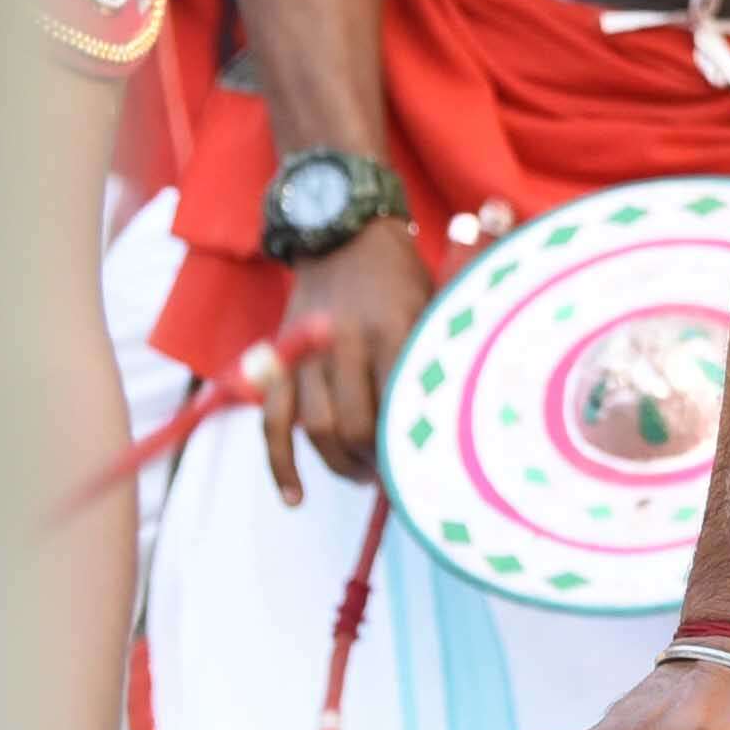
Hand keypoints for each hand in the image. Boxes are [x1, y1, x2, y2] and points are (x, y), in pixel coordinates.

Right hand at [263, 221, 430, 503]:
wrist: (342, 232)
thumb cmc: (403, 275)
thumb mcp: (433, 302)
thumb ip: (437, 355)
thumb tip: (457, 422)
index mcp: (395, 326)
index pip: (402, 403)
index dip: (414, 443)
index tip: (432, 465)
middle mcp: (346, 341)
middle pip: (357, 424)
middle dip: (378, 460)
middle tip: (398, 474)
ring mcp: (308, 352)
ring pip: (318, 429)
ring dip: (342, 464)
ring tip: (366, 476)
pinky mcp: (281, 361)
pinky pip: (273, 422)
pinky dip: (281, 464)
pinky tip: (296, 497)